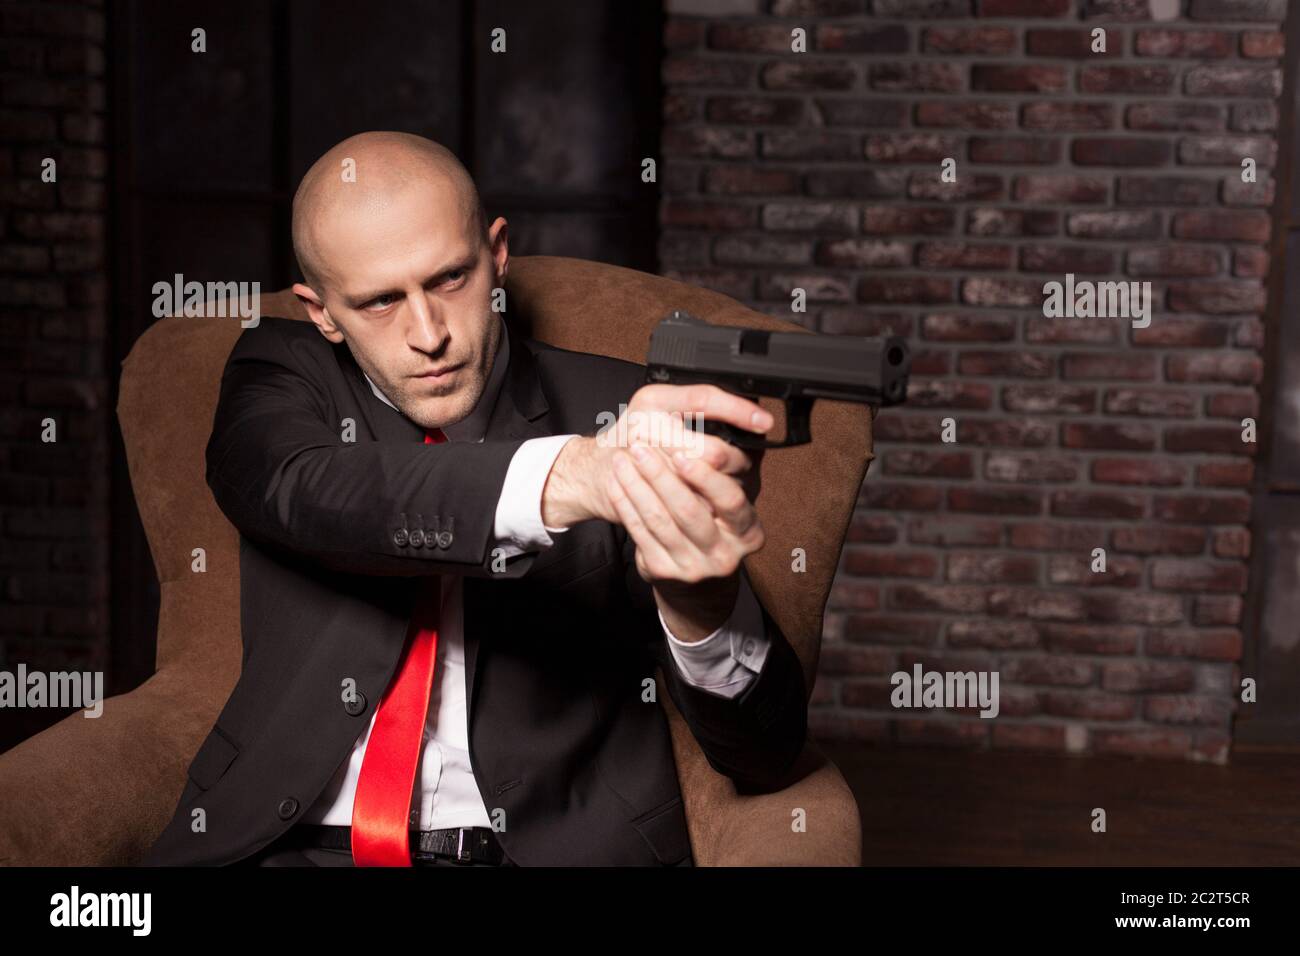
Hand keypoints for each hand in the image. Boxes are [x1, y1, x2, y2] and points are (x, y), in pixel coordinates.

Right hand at [542, 383, 772, 527]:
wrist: (592, 472)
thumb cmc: (633, 438)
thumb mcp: (660, 409)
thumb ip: (697, 410)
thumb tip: (750, 419)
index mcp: (654, 400)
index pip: (704, 399)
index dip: (738, 411)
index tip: (764, 420)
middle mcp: (645, 425)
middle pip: (712, 449)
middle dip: (735, 462)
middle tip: (742, 464)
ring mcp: (642, 461)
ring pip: (704, 480)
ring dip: (722, 486)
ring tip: (726, 483)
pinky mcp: (643, 492)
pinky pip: (688, 504)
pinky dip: (704, 505)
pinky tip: (708, 502)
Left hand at [606, 438, 766, 641]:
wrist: (698, 580)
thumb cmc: (715, 525)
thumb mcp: (730, 505)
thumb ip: (726, 473)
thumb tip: (713, 426)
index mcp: (748, 532)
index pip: (729, 499)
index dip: (705, 477)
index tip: (682, 453)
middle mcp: (724, 554)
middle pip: (688, 510)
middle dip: (660, 475)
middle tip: (640, 447)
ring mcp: (692, 567)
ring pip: (658, 519)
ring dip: (636, 485)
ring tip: (622, 459)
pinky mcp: (662, 570)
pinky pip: (639, 531)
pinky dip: (624, 503)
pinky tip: (616, 482)